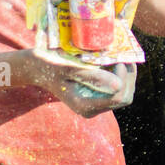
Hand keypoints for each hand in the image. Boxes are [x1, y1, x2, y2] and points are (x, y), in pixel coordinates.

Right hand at [21, 50, 137, 117]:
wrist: (36, 67)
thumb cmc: (48, 65)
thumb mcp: (67, 67)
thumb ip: (91, 76)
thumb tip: (118, 85)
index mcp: (84, 106)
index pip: (118, 97)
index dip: (124, 78)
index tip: (118, 59)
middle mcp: (92, 109)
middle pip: (125, 97)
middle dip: (129, 76)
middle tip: (125, 55)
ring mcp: (95, 103)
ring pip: (124, 93)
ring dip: (127, 74)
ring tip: (121, 56)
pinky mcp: (96, 95)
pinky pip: (117, 88)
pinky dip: (121, 74)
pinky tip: (116, 60)